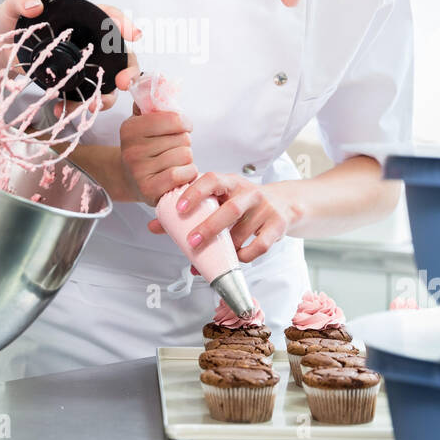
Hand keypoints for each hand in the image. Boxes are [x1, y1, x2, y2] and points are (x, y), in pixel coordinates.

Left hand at [0, 0, 140, 111]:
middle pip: (119, 55)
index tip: (132, 34)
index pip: (109, 18)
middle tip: (123, 82)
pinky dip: (76, 108)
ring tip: (91, 105)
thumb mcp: (11, 7)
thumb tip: (33, 5)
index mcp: (81, 19)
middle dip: (128, 69)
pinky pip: (82, 98)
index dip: (124, 25)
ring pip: (106, 82)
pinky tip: (60, 110)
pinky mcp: (69, 85)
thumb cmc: (8, 23)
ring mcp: (81, 67)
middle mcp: (88, 44)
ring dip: (105, 96)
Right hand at [119, 106, 195, 204]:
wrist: (131, 179)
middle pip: (183, 138)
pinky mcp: (149, 190)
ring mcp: (139, 171)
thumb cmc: (145, 147)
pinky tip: (180, 174)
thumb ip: (152, 100)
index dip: (184, 123)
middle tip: (173, 149)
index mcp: (130, 128)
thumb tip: (162, 78)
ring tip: (175, 162)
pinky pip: (181, 174)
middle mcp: (131, 150)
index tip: (182, 127)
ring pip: (185, 156)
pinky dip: (188, 173)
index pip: (174, 119)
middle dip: (184, 143)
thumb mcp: (143, 121)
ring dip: (187, 160)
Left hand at [148, 173, 302, 264]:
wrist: (285, 203)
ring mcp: (265, 208)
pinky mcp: (278, 225)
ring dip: (225, 249)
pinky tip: (236, 259)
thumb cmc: (242, 204)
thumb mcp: (219, 201)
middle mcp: (249, 192)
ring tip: (211, 258)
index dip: (195, 192)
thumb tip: (154, 227)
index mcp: (230, 182)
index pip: (211, 179)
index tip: (178, 208)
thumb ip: (190, 212)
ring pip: (243, 232)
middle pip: (230, 209)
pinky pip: (260, 245)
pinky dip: (246, 256)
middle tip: (192, 242)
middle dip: (209, 227)